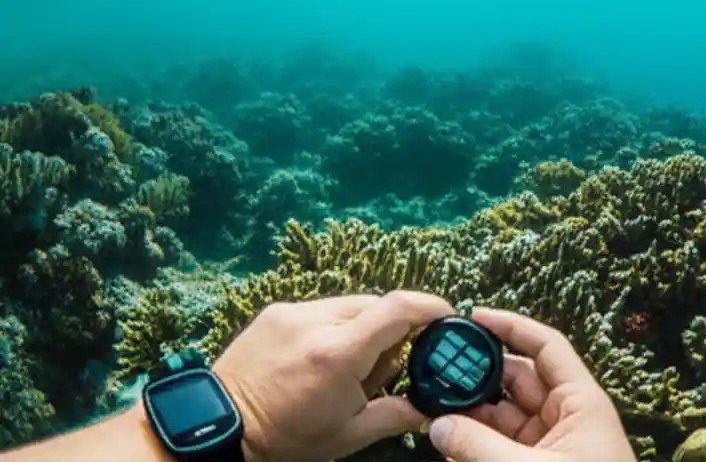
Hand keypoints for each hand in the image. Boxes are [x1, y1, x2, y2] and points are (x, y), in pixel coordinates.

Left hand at [213, 291, 453, 461]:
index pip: (399, 308)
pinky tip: (318, 360)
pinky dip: (332, 328)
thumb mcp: (349, 434)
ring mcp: (293, 312)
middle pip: (376, 306)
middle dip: (393, 329)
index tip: (448, 316)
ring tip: (348, 367)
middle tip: (388, 365)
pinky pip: (320, 310)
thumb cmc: (287, 438)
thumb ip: (397, 414)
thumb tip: (432, 408)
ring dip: (361, 328)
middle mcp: (317, 320)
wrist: (219, 429)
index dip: (431, 306)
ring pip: (349, 306)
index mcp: (340, 353)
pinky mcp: (275, 312)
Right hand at [426, 307, 636, 461]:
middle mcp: (567, 418)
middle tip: (438, 368)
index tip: (473, 316)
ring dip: (472, 413)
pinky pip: (500, 447)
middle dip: (480, 374)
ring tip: (433, 406)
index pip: (546, 347)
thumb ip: (479, 447)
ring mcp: (551, 447)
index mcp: (581, 403)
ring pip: (504, 416)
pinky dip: (475, 444)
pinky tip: (448, 441)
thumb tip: (438, 424)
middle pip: (518, 379)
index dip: (512, 326)